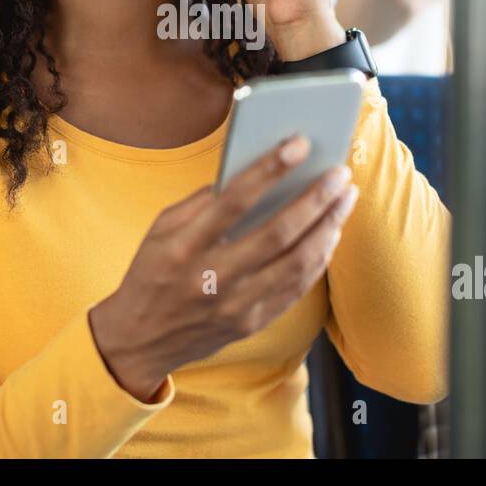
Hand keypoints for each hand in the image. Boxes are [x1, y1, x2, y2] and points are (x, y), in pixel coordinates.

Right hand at [89, 134, 359, 401]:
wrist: (140, 341)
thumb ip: (200, 202)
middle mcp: (212, 278)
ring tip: (345, 199)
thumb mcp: (160, 231)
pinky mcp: (252, 323)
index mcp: (184, 247)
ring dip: (328, 227)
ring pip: (297, 263)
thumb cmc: (152, 274)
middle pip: (277, 234)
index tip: (300, 144)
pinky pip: (296, 289)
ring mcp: (235, 305)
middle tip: (340, 173)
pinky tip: (331, 233)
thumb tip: (250, 173)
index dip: (270, 170)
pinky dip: (319, 258)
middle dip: (316, 200)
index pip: (233, 201)